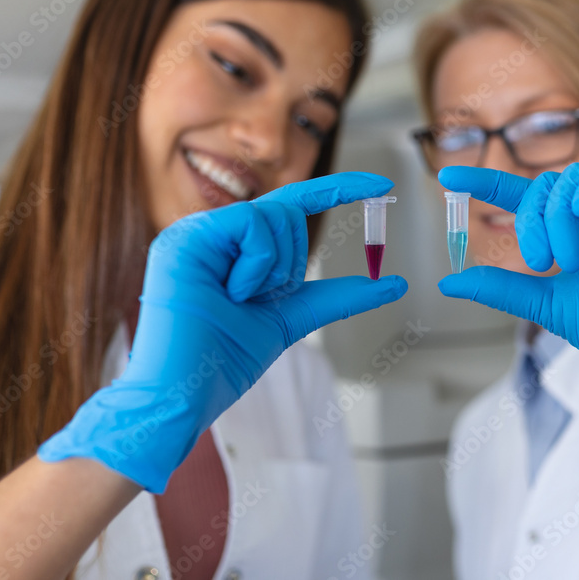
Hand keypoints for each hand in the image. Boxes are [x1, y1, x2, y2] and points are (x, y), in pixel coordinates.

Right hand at [38, 173, 406, 490]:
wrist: (183, 396)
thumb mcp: (293, 317)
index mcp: (234, 248)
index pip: (292, 204)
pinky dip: (258, 265)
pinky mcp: (184, 238)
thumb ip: (338, 297)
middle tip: (259, 301)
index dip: (339, 189)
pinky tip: (231, 294)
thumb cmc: (224, 361)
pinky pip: (252, 224)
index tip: (382, 183)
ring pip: (274, 215)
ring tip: (238, 301)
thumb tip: (395, 283)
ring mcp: (195, 233)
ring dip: (275, 269)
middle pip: (288, 212)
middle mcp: (213, 234)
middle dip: (292, 263)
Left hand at [437, 150, 578, 407]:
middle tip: (539, 262)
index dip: (484, 184)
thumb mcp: (546, 304)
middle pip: (545, 186)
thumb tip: (448, 282)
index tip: (447, 180)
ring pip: (576, 176)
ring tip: (565, 259)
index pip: (520, 196)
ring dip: (558, 212)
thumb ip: (501, 288)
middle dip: (531, 219)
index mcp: (567, 234)